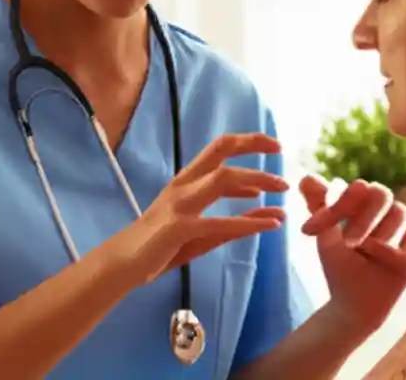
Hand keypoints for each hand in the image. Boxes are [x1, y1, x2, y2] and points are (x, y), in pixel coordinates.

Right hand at [108, 133, 288, 284]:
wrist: (123, 263)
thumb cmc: (161, 245)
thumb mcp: (204, 230)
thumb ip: (235, 220)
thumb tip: (268, 208)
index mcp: (187, 180)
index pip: (219, 148)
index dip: (248, 141)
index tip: (274, 146)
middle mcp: (184, 185)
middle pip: (221, 152)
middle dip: (252, 145)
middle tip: (281, 151)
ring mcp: (180, 205)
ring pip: (223, 179)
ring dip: (256, 179)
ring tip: (282, 188)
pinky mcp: (179, 228)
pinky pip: (219, 223)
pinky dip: (248, 223)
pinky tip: (270, 225)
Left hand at [299, 176, 405, 335]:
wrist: (353, 304)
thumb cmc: (340, 267)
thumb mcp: (325, 237)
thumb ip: (319, 206)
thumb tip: (306, 177)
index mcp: (361, 203)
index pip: (354, 189)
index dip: (336, 205)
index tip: (310, 229)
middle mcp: (382, 211)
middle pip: (380, 194)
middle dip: (363, 218)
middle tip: (350, 242)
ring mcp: (400, 229)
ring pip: (399, 212)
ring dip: (381, 231)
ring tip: (366, 250)